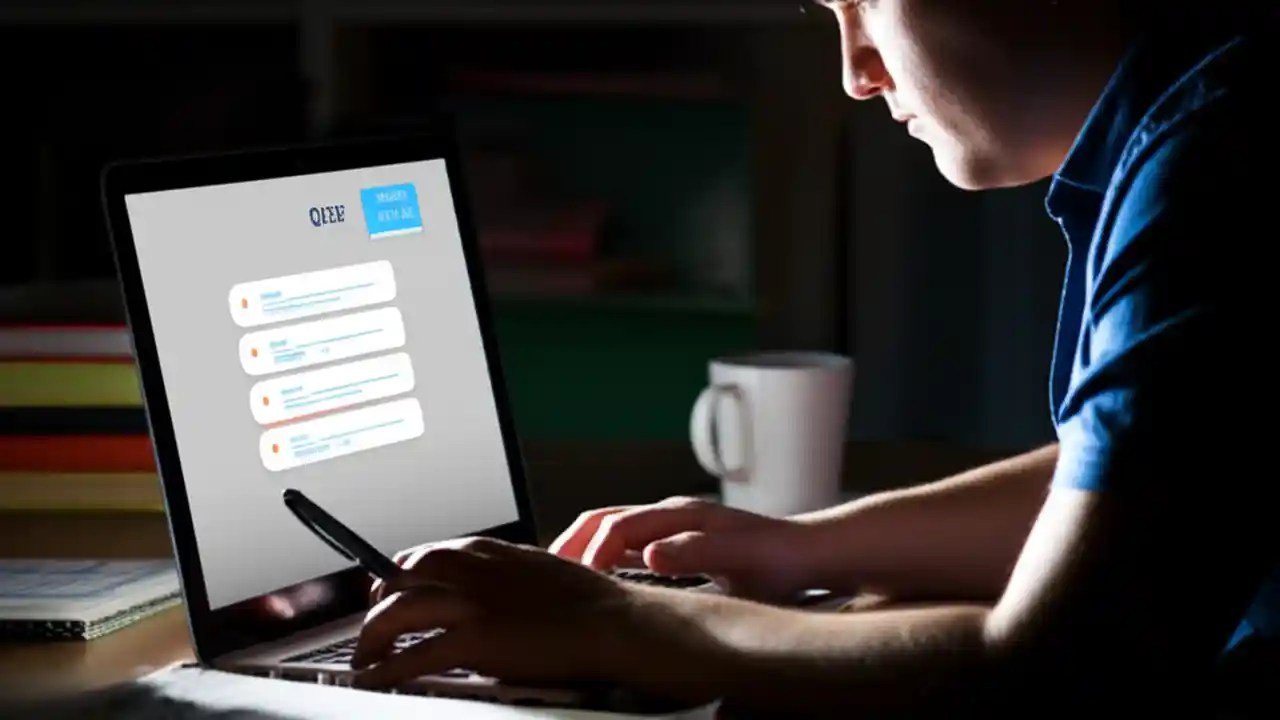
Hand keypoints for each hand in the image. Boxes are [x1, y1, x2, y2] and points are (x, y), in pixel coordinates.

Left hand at [352, 536, 724, 703]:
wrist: (611, 621)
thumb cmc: (585, 602)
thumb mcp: (535, 569)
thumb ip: (500, 575)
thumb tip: (480, 592)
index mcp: (486, 551)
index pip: (423, 556)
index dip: (397, 577)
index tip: (388, 591)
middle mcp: (470, 569)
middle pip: (398, 579)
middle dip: (376, 604)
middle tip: (372, 628)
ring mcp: (470, 603)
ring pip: (395, 613)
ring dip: (372, 637)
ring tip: (367, 657)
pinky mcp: (474, 639)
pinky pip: (413, 655)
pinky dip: (387, 668)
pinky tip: (378, 679)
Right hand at [549, 496, 816, 602]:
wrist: (807, 553)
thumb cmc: (776, 559)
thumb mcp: (737, 557)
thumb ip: (692, 554)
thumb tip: (647, 552)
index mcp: (680, 515)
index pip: (618, 527)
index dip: (591, 551)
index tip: (575, 580)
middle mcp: (672, 515)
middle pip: (606, 519)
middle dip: (573, 541)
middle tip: (546, 570)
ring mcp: (674, 527)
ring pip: (615, 529)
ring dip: (585, 546)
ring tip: (561, 573)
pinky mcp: (680, 542)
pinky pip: (631, 543)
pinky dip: (606, 555)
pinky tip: (599, 576)